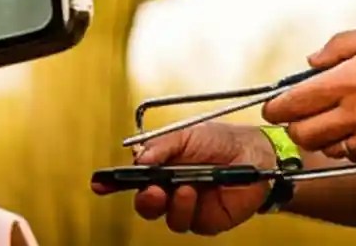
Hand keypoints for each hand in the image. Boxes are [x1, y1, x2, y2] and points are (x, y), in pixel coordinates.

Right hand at [90, 122, 275, 235]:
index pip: (133, 176)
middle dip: (141, 197)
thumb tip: (138, 159)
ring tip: (177, 188)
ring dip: (164, 202)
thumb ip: (162, 146)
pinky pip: (185, 222)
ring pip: (162, 215)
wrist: (256, 155)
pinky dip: (184, 208)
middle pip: (144, 201)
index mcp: (162, 165)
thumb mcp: (188, 134)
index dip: (113, 181)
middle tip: (148, 189)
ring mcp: (186, 205)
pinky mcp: (203, 220)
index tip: (99, 182)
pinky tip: (192, 192)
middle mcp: (170, 187)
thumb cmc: (222, 141)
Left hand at [262, 25, 355, 162]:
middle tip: (299, 115)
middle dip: (294, 125)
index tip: (272, 106)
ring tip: (330, 120)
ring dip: (321, 137)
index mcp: (346, 80)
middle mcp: (354, 112)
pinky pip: (354, 156)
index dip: (275, 107)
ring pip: (327, 149)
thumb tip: (313, 60)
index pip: (293, 102)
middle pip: (302, 133)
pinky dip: (348, 147)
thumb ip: (340, 45)